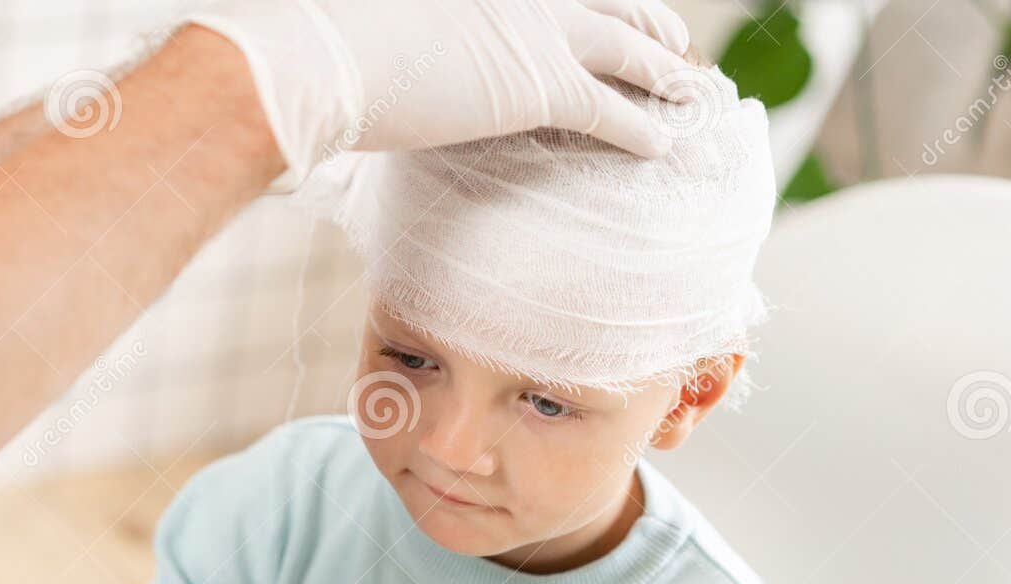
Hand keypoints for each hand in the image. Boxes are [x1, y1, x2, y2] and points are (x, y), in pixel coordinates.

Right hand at [189, 0, 701, 186]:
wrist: (324, 57)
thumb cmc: (326, 38)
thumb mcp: (375, 18)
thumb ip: (413, 27)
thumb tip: (414, 54)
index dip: (592, 6)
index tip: (609, 14)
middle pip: (610, 0)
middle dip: (647, 20)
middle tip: (671, 40)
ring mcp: (537, 30)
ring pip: (627, 45)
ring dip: (663, 69)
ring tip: (687, 87)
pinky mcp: (539, 85)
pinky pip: (609, 108)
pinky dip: (641, 126)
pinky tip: (662, 143)